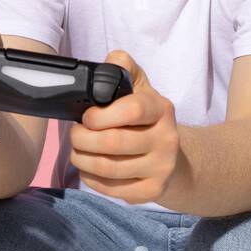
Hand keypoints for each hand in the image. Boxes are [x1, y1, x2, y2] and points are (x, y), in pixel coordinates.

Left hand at [69, 50, 181, 203]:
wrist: (174, 157)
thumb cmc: (147, 119)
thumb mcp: (140, 88)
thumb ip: (124, 68)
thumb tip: (112, 59)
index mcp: (162, 110)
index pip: (132, 110)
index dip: (100, 115)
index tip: (87, 117)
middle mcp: (167, 139)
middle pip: (113, 143)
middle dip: (82, 139)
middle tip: (75, 135)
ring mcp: (162, 167)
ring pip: (108, 168)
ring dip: (81, 159)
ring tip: (78, 151)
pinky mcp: (153, 191)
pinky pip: (111, 189)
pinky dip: (92, 179)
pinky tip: (91, 169)